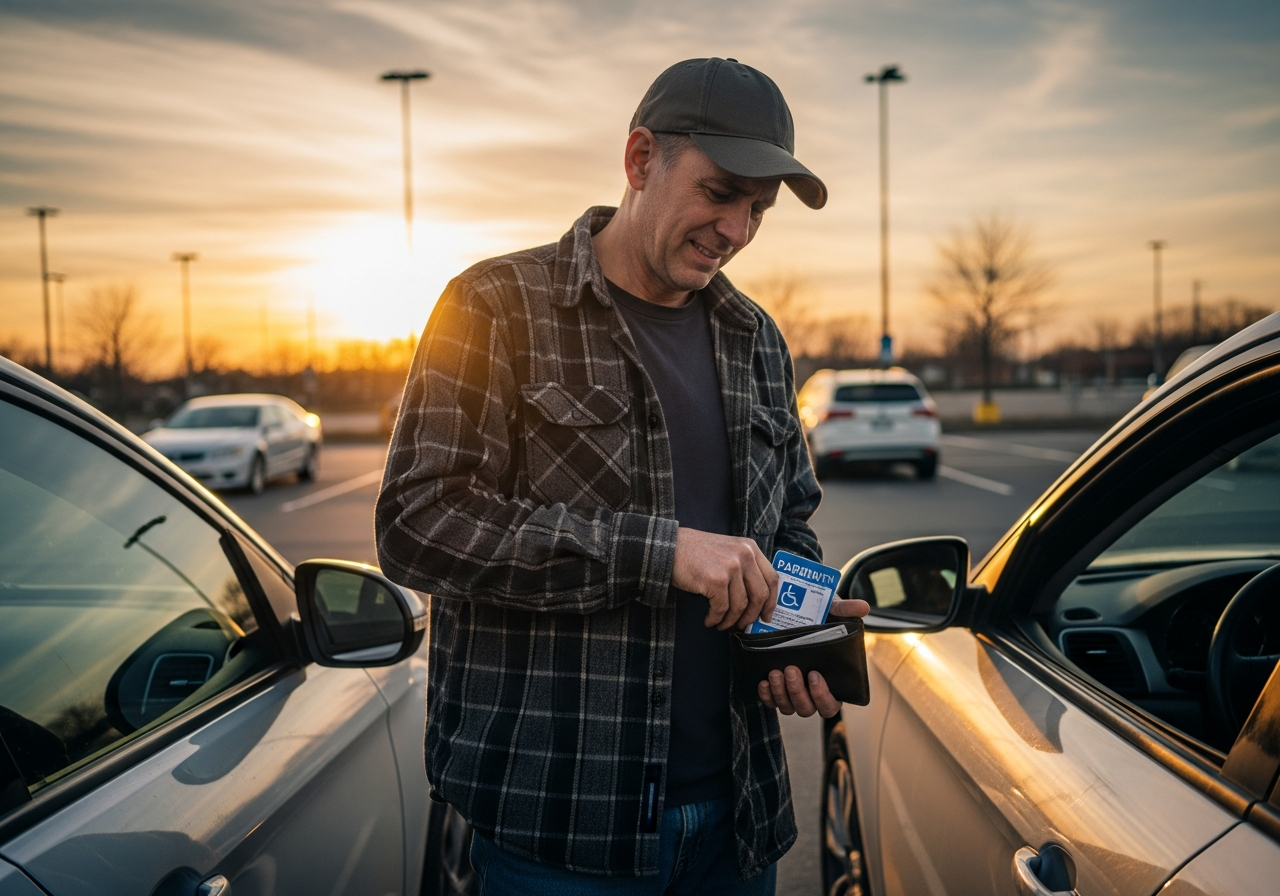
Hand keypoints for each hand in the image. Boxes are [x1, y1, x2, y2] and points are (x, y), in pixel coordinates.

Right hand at [671, 528, 777, 629]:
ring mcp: (731, 567)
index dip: (771, 602)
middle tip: (743, 625)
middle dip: (752, 616)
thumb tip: (756, 601)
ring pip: (740, 605)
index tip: (766, 616)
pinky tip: (709, 620)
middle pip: (760, 595)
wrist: (669, 547)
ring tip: (722, 624)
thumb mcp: (728, 550)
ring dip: (731, 620)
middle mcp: (744, 555)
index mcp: (750, 547)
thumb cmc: (695, 552)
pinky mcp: (716, 580)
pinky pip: (721, 609)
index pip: (772, 578)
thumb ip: (744, 567)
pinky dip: (716, 618)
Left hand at [757, 598, 870, 717]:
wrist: (792, 617)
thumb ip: (846, 611)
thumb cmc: (818, 622)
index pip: (830, 705)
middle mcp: (810, 694)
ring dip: (781, 692)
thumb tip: (863, 607)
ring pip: (787, 706)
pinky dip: (766, 695)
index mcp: (831, 684)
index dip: (822, 695)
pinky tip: (764, 681)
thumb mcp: (831, 613)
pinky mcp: (774, 691)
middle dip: (797, 691)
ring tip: (775, 672)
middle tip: (791, 669)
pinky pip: (770, 701)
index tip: (814, 674)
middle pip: (806, 708)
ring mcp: (791, 694)